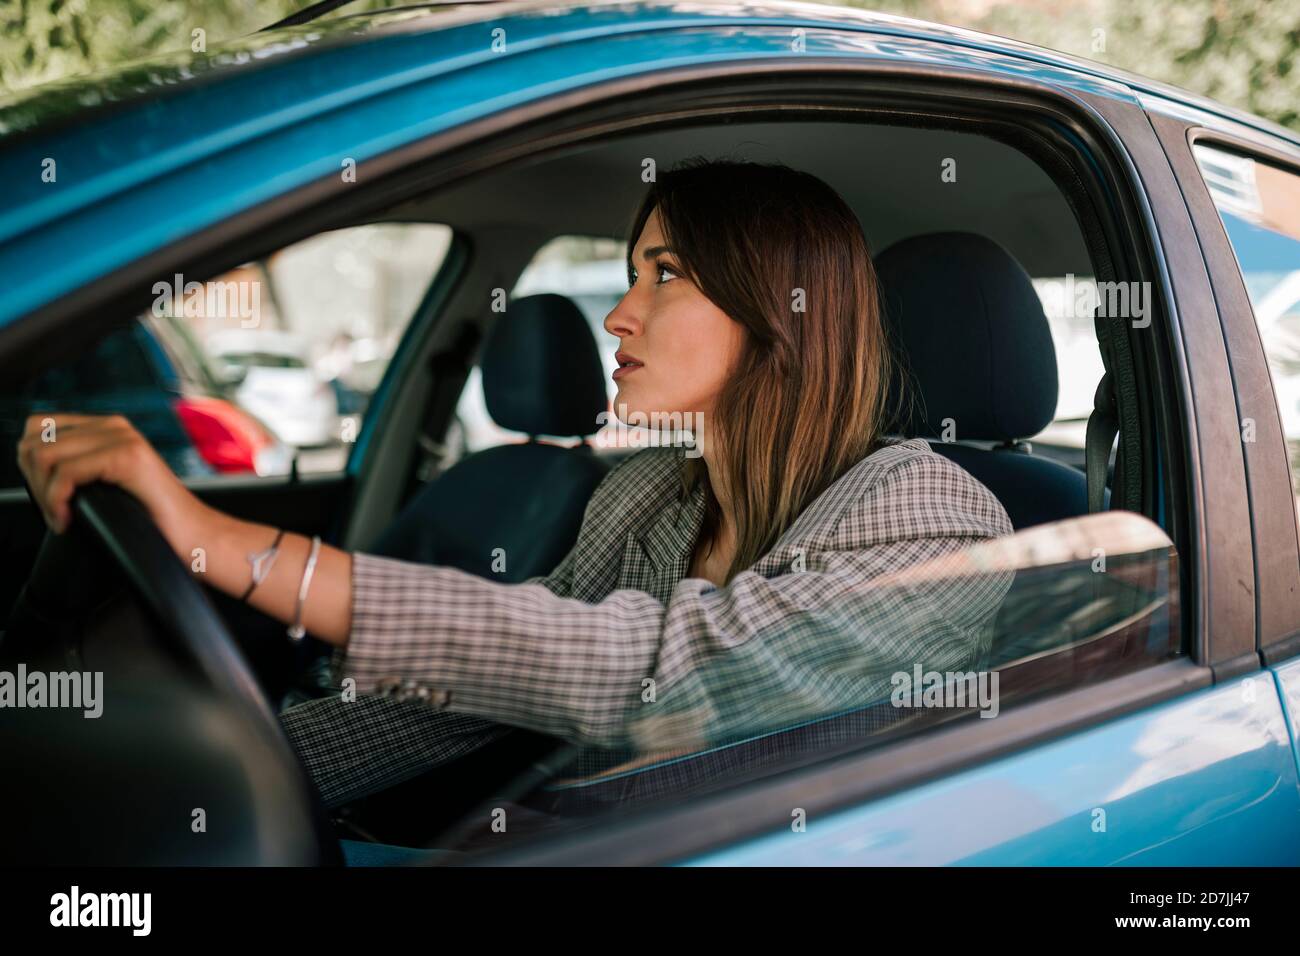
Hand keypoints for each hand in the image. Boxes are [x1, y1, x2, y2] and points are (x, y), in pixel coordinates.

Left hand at [17, 413, 212, 550]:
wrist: (193, 535)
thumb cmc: (152, 519)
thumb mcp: (106, 485)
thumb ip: (78, 468)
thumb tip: (32, 470)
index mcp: (108, 428)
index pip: (38, 428)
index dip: (30, 465)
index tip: (48, 499)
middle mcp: (115, 425)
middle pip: (34, 439)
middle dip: (33, 480)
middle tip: (54, 511)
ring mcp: (122, 437)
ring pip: (43, 454)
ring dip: (43, 494)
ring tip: (62, 517)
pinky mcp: (127, 456)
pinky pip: (65, 473)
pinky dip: (57, 502)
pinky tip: (69, 520)